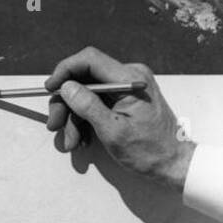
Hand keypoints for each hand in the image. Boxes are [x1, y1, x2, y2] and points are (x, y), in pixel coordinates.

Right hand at [44, 46, 195, 192]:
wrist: (173, 164)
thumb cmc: (149, 150)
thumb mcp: (112, 131)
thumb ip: (88, 106)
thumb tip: (66, 87)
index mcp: (130, 79)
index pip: (89, 59)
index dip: (65, 70)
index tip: (50, 88)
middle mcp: (130, 77)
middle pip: (85, 79)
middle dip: (67, 102)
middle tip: (55, 124)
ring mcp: (128, 87)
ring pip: (87, 93)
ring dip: (74, 116)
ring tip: (71, 141)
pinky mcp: (125, 98)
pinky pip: (97, 102)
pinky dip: (86, 119)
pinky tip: (82, 137)